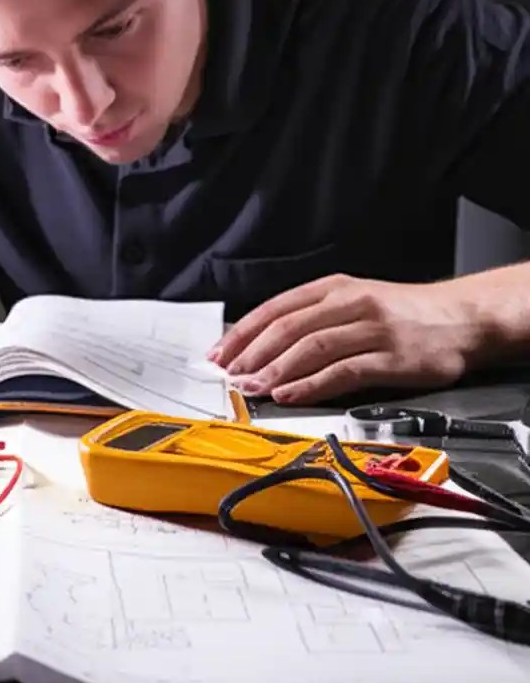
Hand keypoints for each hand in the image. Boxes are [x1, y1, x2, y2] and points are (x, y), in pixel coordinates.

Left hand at [208, 274, 484, 404]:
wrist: (463, 318)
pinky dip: (312, 385)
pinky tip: (290, 395)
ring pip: (312, 348)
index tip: (219, 355)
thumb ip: (310, 319)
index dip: (243, 333)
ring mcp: (372, 329)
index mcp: (333, 288)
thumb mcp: (352, 301)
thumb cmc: (400, 314)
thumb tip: (259, 346)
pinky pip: (343, 372)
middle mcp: (350, 303)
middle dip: (252, 354)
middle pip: (288, 327)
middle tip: (229, 376)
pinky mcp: (392, 357)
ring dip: (276, 371)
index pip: (276, 309)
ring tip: (252, 388)